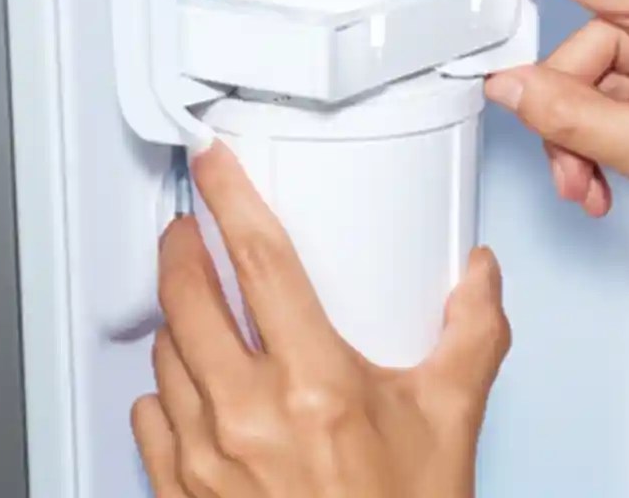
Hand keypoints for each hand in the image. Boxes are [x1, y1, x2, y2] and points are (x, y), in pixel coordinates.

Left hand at [132, 143, 510, 497]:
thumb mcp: (448, 425)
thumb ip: (470, 337)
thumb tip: (479, 278)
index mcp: (315, 385)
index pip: (258, 260)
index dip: (228, 197)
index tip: (212, 164)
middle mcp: (249, 417)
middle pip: (187, 298)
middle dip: (180, 249)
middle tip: (190, 230)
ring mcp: (207, 458)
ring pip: (163, 356)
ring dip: (174, 320)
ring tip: (196, 310)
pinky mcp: (182, 494)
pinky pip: (149, 419)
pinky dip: (161, 391)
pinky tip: (185, 388)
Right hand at [453, 0, 628, 256]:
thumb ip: (567, 114)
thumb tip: (511, 87)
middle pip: (583, 48)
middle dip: (563, 111)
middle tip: (566, 159)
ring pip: (591, 84)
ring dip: (578, 138)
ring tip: (588, 182)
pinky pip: (610, 103)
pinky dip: (596, 143)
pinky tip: (603, 180)